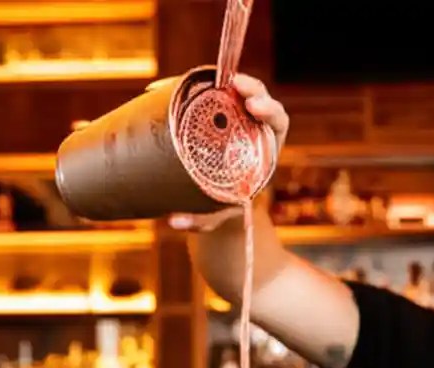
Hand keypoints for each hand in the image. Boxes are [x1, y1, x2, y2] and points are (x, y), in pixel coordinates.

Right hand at [168, 73, 287, 232]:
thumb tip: (173, 222)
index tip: (255, 107)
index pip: (277, 120)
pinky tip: (156, 91)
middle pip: (258, 98)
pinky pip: (201, 95)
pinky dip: (183, 89)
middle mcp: (252, 127)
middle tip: (235, 84)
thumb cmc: (228, 206)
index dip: (270, 109)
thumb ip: (202, 220)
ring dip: (212, 81)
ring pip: (228, 91)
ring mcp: (231, 116)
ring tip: (185, 82)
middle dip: (250, 88)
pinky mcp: (209, 112)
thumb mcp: (220, 213)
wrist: (220, 197)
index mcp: (266, 146)